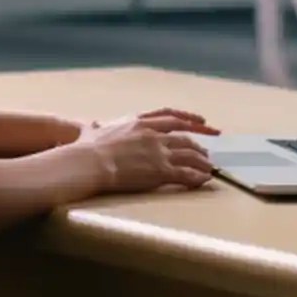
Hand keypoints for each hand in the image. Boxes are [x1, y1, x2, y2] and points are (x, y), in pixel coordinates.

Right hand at [75, 109, 219, 193]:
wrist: (90, 162)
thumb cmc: (87, 148)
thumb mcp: (92, 131)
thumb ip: (95, 128)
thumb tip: (91, 127)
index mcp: (139, 122)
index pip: (171, 116)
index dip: (189, 118)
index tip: (202, 121)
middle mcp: (153, 134)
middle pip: (185, 137)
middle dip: (199, 144)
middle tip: (207, 152)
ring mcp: (159, 152)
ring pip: (190, 155)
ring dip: (202, 162)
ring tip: (209, 168)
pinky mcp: (161, 170)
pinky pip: (186, 173)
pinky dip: (198, 176)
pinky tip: (204, 180)